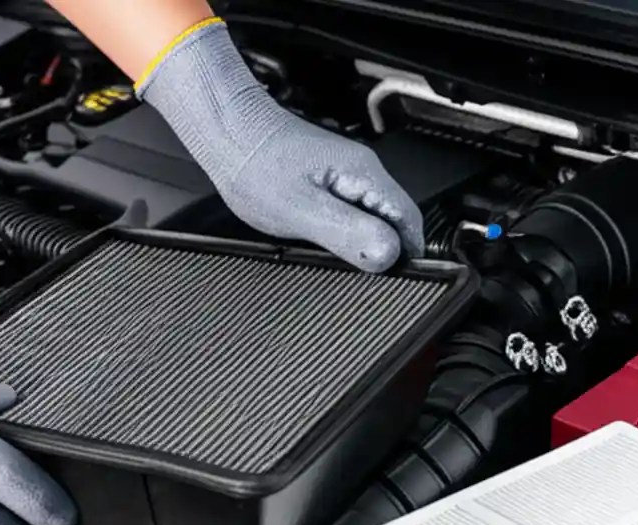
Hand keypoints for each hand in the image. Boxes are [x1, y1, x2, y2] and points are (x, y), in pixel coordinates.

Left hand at [139, 20, 422, 272]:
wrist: (227, 132)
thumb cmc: (253, 165)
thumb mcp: (301, 210)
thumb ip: (348, 233)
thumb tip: (389, 254)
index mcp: (364, 175)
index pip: (410, 220)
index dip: (409, 254)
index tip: (397, 279)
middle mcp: (362, 170)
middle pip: (396, 220)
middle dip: (387, 251)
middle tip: (363, 277)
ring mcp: (347, 173)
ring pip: (375, 216)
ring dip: (366, 242)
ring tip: (343, 260)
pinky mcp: (330, 178)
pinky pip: (354, 210)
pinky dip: (348, 231)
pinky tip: (327, 241)